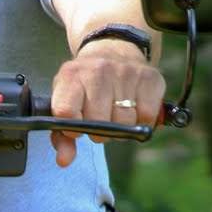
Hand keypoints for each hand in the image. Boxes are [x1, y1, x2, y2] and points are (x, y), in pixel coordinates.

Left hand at [48, 45, 165, 166]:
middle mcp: (98, 71)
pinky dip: (141, 122)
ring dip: (121, 127)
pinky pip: (146, 118)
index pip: (66, 113)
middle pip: (99, 123)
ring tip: (116, 113)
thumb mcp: (66, 103)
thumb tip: (64, 161)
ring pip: (124, 123)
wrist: (113, 50)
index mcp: (71, 76)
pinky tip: (134, 110)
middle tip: (101, 120)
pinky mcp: (149, 78)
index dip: (72, 129)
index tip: (77, 127)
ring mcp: (125, 72)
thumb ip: (62, 136)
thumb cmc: (85, 86)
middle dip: (100, 131)